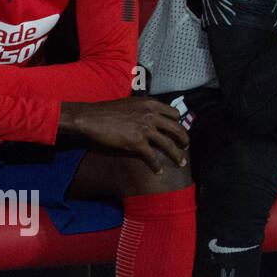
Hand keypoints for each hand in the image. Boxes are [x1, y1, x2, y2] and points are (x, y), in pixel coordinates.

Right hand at [60, 97, 188, 172]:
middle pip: (177, 129)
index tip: (179, 131)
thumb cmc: (105, 111)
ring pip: (169, 144)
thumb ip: (143, 109)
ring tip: (181, 162)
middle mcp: (151, 115)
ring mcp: (145, 129)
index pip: (174, 113)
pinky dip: (156, 166)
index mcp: (150, 104)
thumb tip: (151, 117)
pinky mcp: (137, 142)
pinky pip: (152, 156)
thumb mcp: (129, 104)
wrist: (90, 118)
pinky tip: (158, 171)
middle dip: (184, 140)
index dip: (179, 124)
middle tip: (185, 147)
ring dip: (177, 155)